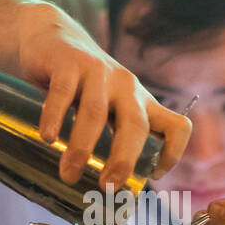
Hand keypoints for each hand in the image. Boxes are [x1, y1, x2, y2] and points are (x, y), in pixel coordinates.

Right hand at [16, 2, 191, 186]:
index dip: (174, 152)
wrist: (51, 38)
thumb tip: (105, 187)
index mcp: (141, 102)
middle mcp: (126, 86)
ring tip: (68, 173)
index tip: (154, 176)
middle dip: (124, 159)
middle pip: (135, 124)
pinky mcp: (68, 63)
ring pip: (95, 112)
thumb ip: (112, 136)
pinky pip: (63, 93)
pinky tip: (48, 138)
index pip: (176, 125)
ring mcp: (98, 72)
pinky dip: (55, 117)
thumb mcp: (108, 107)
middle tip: (108, 187)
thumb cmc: (82, 85)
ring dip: (82, 147)